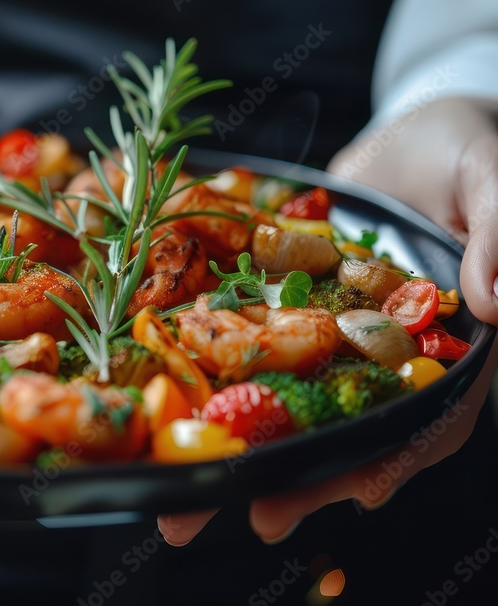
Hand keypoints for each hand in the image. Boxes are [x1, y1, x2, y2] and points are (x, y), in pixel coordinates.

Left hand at [159, 97, 497, 545]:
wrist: (409, 132)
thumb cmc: (466, 149)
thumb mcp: (491, 176)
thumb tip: (495, 301)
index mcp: (452, 349)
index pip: (433, 418)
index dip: (398, 456)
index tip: (358, 489)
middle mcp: (391, 359)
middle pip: (353, 432)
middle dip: (306, 477)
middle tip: (256, 514)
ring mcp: (338, 344)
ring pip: (296, 408)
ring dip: (251, 449)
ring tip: (195, 494)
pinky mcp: (294, 319)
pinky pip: (256, 357)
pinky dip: (221, 386)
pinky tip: (179, 412)